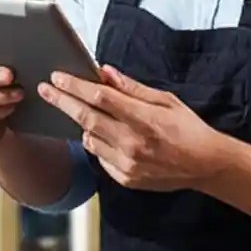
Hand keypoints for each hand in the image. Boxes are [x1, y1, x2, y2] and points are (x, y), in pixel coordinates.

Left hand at [39, 65, 229, 190]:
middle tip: (44, 89)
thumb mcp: (164, 100)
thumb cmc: (187, 128)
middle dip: (61, 101)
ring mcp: (127, 163)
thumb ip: (131, 88)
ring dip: (80, 123)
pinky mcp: (125, 178)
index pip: (99, 97)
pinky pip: (99, 157)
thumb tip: (104, 72)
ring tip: (75, 109)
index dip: (75, 85)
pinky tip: (100, 134)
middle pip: (85, 118)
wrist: (206, 165)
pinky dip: (95, 143)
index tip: (57, 76)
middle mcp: (132, 142)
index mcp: (143, 118)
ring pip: (89, 139)